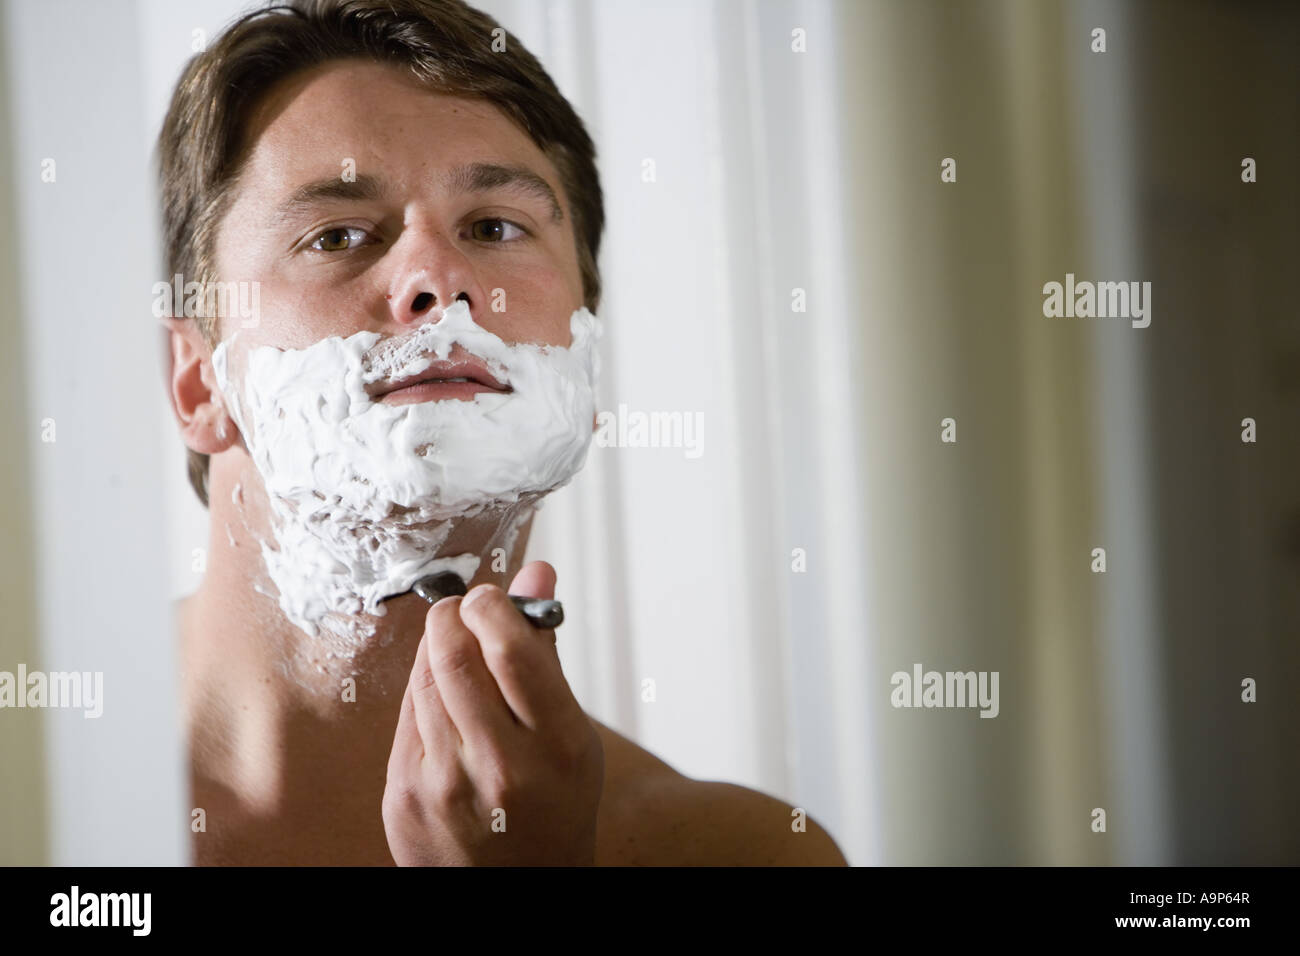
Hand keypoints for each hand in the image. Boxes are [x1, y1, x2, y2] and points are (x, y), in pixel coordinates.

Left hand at [382, 561, 603, 864]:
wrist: (517, 889)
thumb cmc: (552, 806)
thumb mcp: (572, 733)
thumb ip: (546, 652)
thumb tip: (535, 574)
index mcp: (557, 746)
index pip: (512, 649)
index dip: (493, 605)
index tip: (490, 596)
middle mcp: (501, 767)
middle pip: (456, 654)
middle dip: (455, 615)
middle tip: (464, 609)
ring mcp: (445, 783)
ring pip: (425, 678)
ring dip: (438, 650)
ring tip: (458, 654)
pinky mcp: (404, 795)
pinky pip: (406, 716)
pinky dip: (424, 693)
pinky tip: (444, 703)